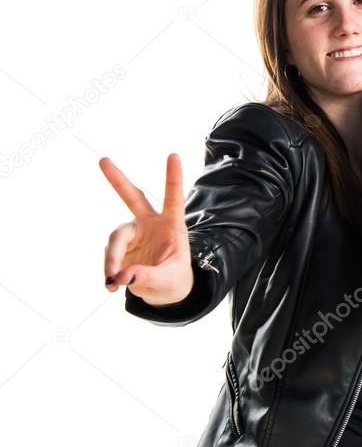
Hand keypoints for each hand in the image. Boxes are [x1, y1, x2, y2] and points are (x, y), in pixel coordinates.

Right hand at [99, 154, 193, 305]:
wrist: (164, 291)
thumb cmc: (174, 280)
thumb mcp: (168, 280)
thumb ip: (148, 276)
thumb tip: (121, 276)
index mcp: (172, 224)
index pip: (173, 198)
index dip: (173, 177)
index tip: (173, 155)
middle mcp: (150, 223)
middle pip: (132, 197)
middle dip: (117, 180)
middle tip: (103, 160)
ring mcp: (133, 234)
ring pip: (115, 238)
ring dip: (112, 258)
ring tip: (112, 279)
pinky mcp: (120, 247)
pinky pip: (109, 256)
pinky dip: (108, 270)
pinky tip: (110, 285)